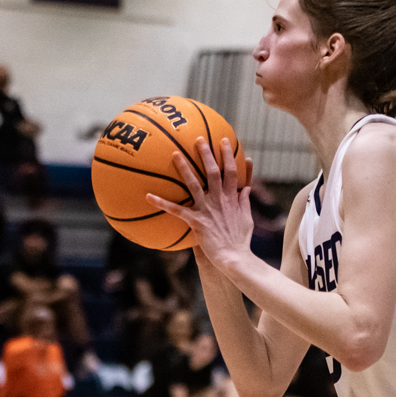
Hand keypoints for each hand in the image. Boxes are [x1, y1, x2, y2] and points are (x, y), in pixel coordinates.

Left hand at [148, 137, 251, 271]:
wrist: (234, 258)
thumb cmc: (240, 241)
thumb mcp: (247, 218)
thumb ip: (244, 201)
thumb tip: (246, 188)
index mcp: (232, 197)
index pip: (232, 170)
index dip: (228, 154)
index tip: (224, 141)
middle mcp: (220, 199)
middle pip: (213, 171)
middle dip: (206, 153)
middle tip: (199, 138)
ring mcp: (207, 209)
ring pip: (194, 184)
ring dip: (184, 168)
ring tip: (174, 154)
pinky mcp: (196, 221)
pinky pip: (176, 210)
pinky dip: (161, 203)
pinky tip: (148, 196)